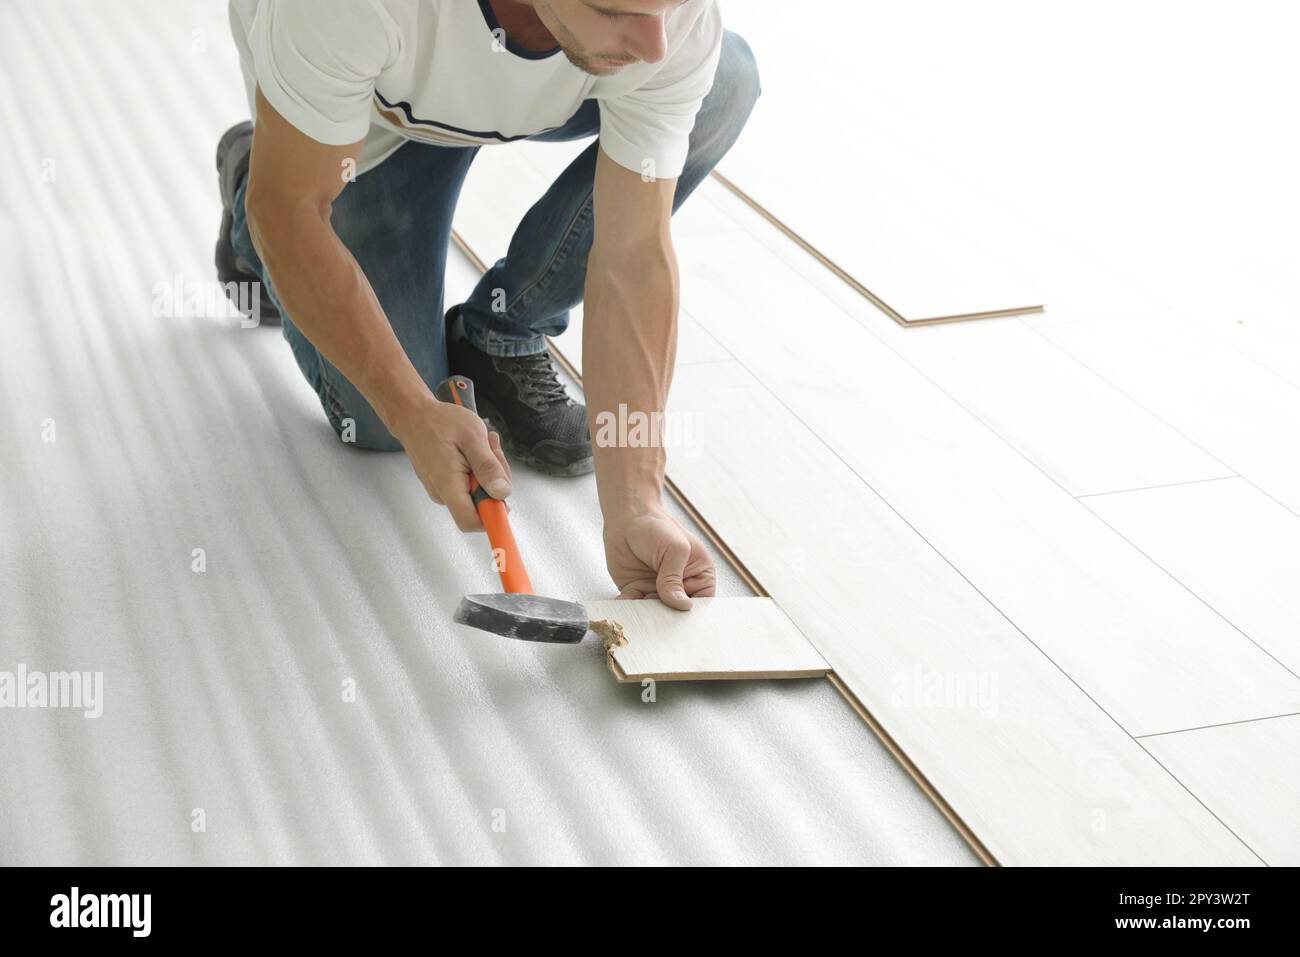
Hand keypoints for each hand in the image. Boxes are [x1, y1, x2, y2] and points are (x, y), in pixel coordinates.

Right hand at [391, 398, 511, 531]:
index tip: (505, 501)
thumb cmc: (439, 421)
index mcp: (448, 485)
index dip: (492, 518)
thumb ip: (488, 467)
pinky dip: (478, 468)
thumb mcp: (473, 438)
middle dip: (495, 481)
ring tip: (483, 445)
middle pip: (481, 506)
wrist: (413, 415)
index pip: (470, 522)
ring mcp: (443, 489)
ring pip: (478, 493)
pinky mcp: (445, 483)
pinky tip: (475, 449)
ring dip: (488, 470)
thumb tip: (502, 493)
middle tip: (493, 452)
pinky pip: (470, 484)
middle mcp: (443, 493)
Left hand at [603, 506, 716, 609]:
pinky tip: (625, 603)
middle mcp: (680, 586)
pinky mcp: (637, 590)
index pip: (702, 603)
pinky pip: (634, 606)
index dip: (694, 614)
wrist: (626, 517)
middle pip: (678, 613)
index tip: (683, 621)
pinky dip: (629, 608)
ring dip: (647, 615)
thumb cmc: (657, 526)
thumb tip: (682, 605)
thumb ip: (675, 578)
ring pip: (655, 613)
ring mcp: (658, 590)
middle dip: (668, 617)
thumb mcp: (674, 549)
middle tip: (659, 618)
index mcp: (699, 575)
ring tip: (641, 611)